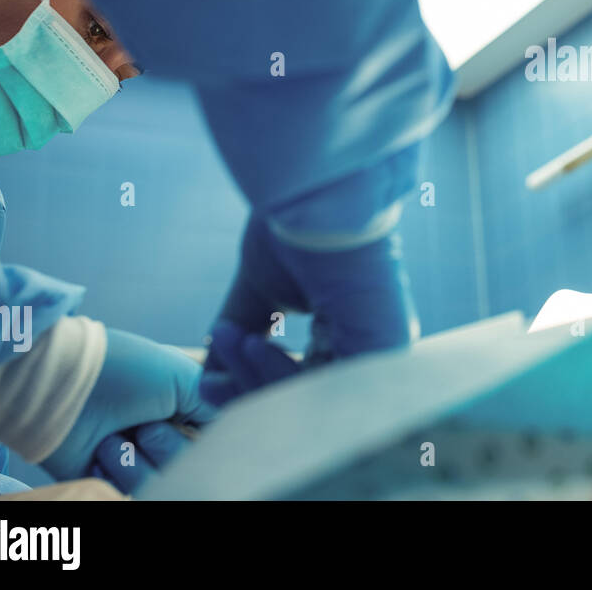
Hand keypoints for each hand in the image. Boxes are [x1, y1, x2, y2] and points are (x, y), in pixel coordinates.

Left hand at [42, 328, 214, 487]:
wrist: (65, 383)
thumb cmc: (126, 369)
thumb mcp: (185, 378)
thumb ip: (217, 408)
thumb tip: (233, 431)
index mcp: (179, 409)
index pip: (209, 440)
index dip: (207, 441)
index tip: (195, 430)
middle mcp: (157, 434)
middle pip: (188, 466)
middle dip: (168, 449)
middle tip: (145, 428)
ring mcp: (129, 458)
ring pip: (158, 483)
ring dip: (137, 462)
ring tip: (113, 438)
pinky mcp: (99, 477)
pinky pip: (122, 492)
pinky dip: (114, 474)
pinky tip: (102, 450)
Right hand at [201, 217, 415, 404]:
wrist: (313, 193)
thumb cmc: (294, 228)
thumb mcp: (262, 290)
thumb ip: (246, 332)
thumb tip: (213, 379)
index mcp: (348, 333)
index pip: (298, 385)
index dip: (251, 389)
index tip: (209, 383)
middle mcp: (368, 347)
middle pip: (302, 397)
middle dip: (248, 388)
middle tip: (211, 374)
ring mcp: (379, 350)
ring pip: (311, 398)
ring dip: (256, 379)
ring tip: (236, 342)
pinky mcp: (382, 348)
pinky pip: (324, 389)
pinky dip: (277, 376)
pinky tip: (253, 346)